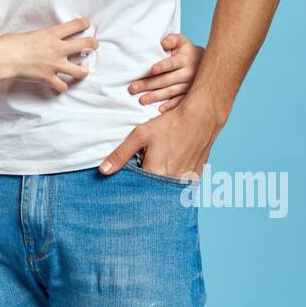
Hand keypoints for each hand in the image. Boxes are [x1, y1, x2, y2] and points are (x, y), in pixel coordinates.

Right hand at [0, 17, 98, 93]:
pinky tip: (61, 85)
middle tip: (94, 44)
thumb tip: (35, 40)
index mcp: (51, 34)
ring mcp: (55, 64)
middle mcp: (57, 48)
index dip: (84, 24)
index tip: (86, 24)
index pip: (75, 25)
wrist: (4, 58)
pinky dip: (62, 87)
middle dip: (92, 44)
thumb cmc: (10, 44)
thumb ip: (37, 37)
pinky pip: (62, 86)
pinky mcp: (49, 78)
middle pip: (84, 44)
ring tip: (82, 71)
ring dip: (83, 71)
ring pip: (80, 70)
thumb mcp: (27, 34)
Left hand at [97, 100, 221, 179]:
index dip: (131, 185)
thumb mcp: (140, 135)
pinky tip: (170, 169)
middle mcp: (173, 181)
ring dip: (159, 183)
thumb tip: (103, 171)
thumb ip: (121, 155)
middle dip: (145, 185)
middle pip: (153, 189)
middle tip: (142, 175)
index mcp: (157, 173)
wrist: (202, 117)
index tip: (126, 182)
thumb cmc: (170, 124)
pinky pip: (180, 184)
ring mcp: (186, 180)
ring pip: (167, 188)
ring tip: (156, 171)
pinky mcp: (195, 176)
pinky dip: (173, 180)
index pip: (137, 188)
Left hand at [127, 32, 203, 111]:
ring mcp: (189, 85)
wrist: (207, 64)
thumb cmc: (187, 51)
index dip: (162, 66)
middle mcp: (188, 73)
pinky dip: (170, 106)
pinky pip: (180, 101)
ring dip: (155, 96)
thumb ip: (172, 39)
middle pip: (166, 80)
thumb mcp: (182, 41)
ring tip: (141, 100)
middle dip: (148, 84)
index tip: (152, 70)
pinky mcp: (190, 94)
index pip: (172, 63)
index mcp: (184, 59)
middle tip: (133, 88)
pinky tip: (159, 110)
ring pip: (170, 92)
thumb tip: (163, 43)